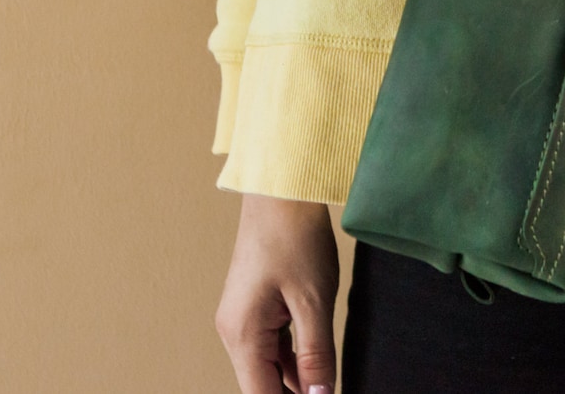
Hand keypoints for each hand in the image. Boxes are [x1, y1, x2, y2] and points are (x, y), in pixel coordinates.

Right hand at [215, 194, 340, 393]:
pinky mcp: (254, 307)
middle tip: (330, 390)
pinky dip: (295, 357)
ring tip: (327, 379)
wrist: (282, 191)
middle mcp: (234, 332)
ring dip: (297, 379)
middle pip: (263, 386)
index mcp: (243, 335)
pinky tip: (319, 361)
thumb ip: (317, 355)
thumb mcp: (314, 302)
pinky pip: (272, 346)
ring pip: (269, 367)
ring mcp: (242, 318)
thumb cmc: (295, 238)